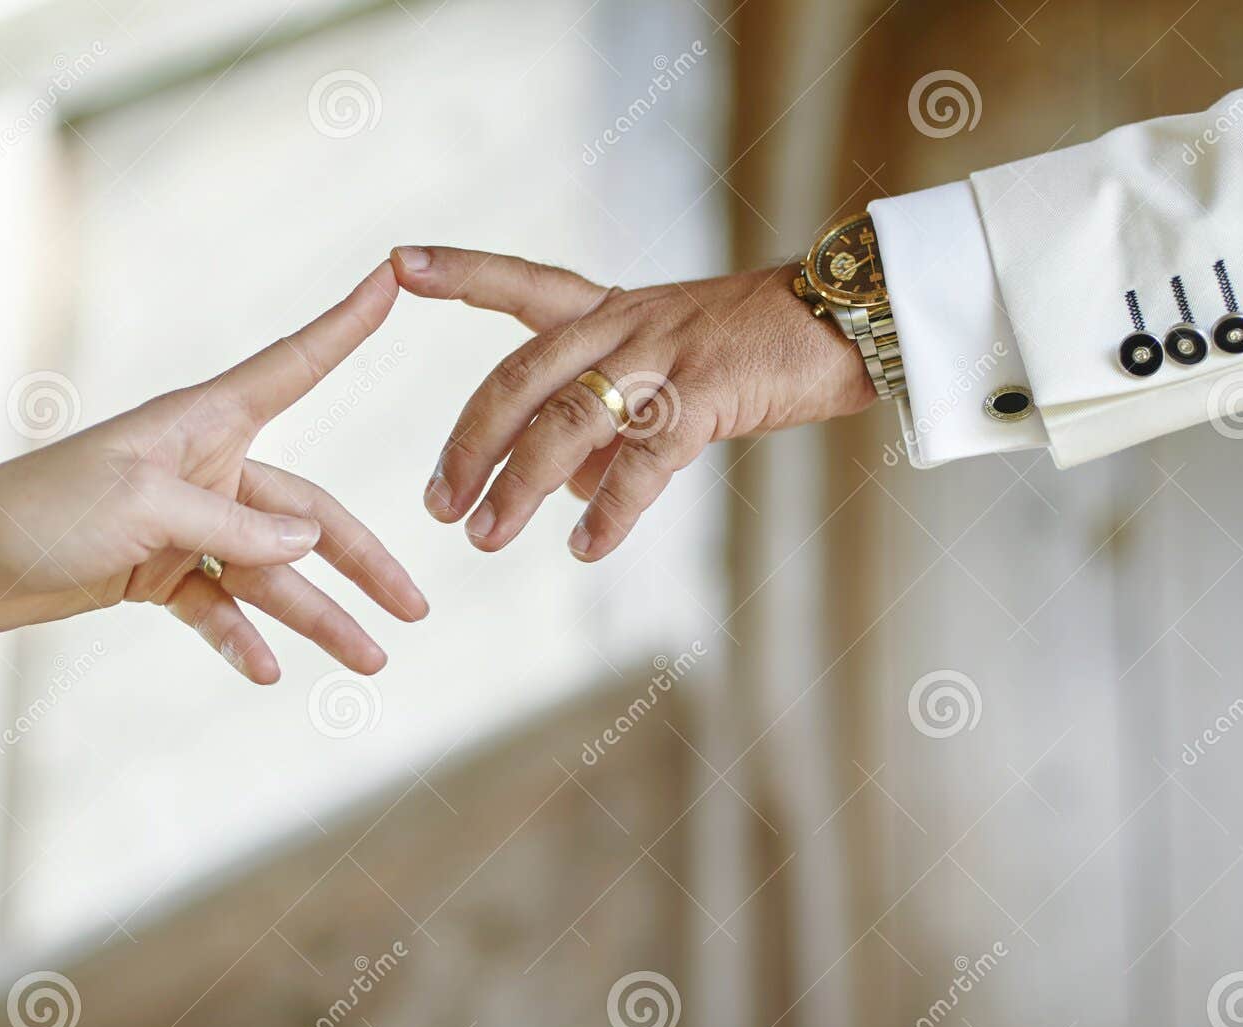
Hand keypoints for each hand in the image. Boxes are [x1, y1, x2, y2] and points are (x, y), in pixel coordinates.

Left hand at [0, 262, 425, 682]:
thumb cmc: (44, 508)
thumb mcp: (145, 508)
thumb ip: (235, 528)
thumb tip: (312, 546)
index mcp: (205, 424)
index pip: (294, 366)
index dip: (347, 325)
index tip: (394, 278)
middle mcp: (208, 470)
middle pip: (307, 516)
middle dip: (362, 563)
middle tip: (415, 610)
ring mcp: (189, 525)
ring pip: (273, 573)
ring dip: (318, 618)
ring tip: (366, 661)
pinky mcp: (162, 571)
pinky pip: (220, 606)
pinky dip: (243, 638)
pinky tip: (268, 671)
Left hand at [390, 246, 876, 560]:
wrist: (844, 321)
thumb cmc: (749, 349)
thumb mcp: (663, 371)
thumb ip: (603, 424)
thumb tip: (557, 491)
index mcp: (608, 309)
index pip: (520, 284)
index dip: (460, 272)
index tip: (398, 262)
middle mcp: (623, 324)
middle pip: (520, 380)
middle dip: (468, 445)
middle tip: (437, 504)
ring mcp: (663, 355)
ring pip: (568, 423)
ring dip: (518, 487)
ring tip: (486, 538)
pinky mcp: (707, 392)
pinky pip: (644, 459)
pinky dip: (610, 509)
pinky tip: (586, 548)